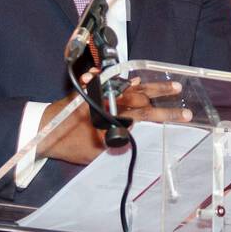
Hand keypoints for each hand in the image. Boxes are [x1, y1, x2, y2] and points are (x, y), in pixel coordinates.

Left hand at [35, 74, 185, 164]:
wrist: (45, 129)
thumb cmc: (70, 144)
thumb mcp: (97, 151)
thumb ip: (118, 141)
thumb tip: (135, 134)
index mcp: (115, 114)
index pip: (147, 113)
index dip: (167, 114)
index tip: (185, 116)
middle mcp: (110, 99)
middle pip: (142, 94)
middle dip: (163, 95)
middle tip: (180, 90)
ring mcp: (102, 92)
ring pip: (131, 86)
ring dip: (150, 85)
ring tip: (169, 84)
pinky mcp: (94, 90)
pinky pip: (114, 82)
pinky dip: (128, 81)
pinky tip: (137, 80)